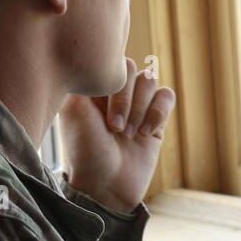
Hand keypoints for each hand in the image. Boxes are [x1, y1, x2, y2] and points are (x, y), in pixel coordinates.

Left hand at [59, 58, 174, 211]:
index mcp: (95, 86)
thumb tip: (101, 54)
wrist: (106, 186)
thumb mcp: (74, 109)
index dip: (113, 86)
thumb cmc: (85, 151)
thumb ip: (87, 75)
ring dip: (141, 110)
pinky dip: (157, 114)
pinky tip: (145, 134)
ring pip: (151, 82)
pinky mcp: (157, 120)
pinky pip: (167, 97)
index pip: (113, 62)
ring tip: (128, 134)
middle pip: (135, 70)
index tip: (100, 113)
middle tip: (115, 128)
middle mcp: (116, 93)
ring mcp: (138, 105)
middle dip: (127, 101)